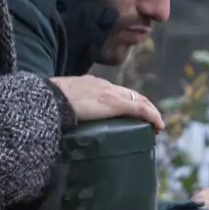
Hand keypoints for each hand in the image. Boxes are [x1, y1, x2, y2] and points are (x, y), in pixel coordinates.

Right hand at [49, 75, 163, 131]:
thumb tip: (62, 123)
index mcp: (90, 84)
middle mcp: (104, 86)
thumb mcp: (61, 104)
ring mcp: (112, 94)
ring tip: (156, 123)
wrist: (52, 99)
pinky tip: (158, 125)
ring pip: (139, 101)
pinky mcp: (117, 104)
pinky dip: (152, 117)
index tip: (129, 109)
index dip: (124, 99)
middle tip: (149, 119)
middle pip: (130, 94)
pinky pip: (141, 110)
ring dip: (150, 112)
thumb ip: (67, 110)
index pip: (114, 91)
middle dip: (141, 105)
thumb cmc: (50, 103)